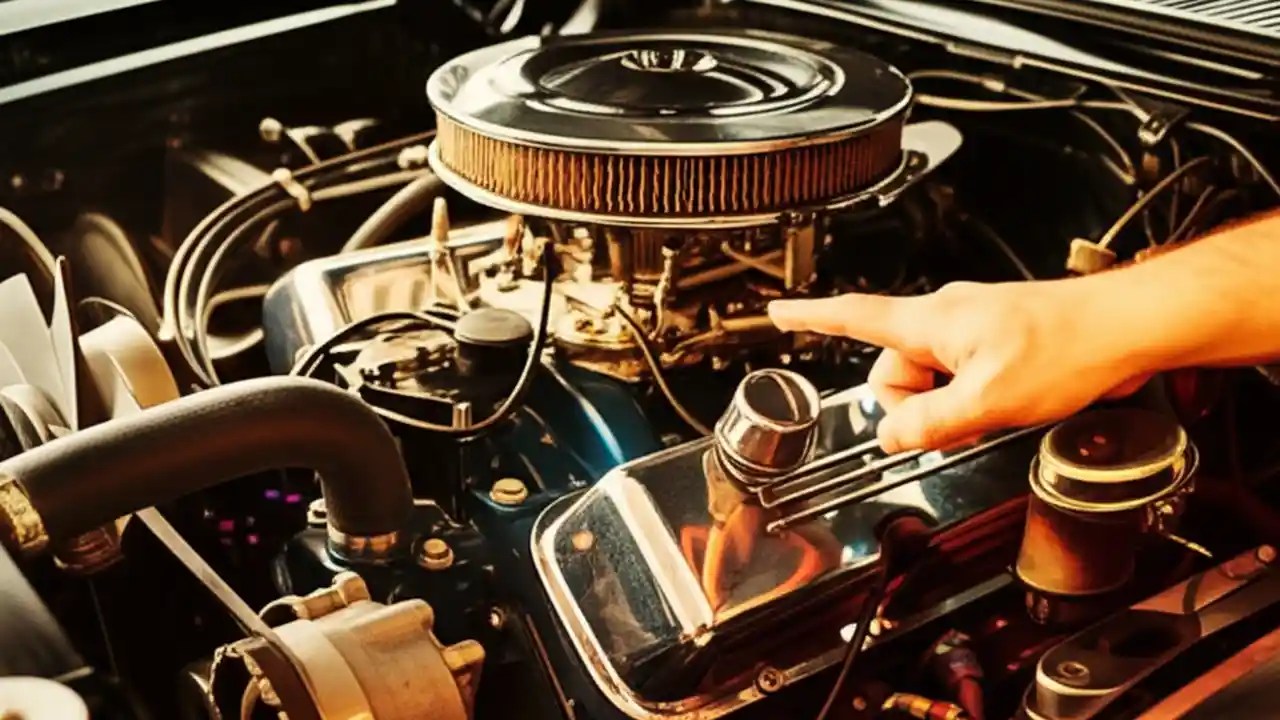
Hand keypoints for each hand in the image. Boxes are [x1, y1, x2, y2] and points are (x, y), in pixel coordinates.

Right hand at [768, 281, 1151, 451]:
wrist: (1126, 328)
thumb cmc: (1067, 347)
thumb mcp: (987, 401)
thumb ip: (929, 424)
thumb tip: (891, 436)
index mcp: (931, 322)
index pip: (854, 316)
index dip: (811, 317)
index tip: (778, 313)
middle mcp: (944, 318)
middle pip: (893, 369)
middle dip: (914, 405)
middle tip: (959, 417)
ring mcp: (970, 327)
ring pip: (927, 378)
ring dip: (946, 404)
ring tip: (991, 409)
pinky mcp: (994, 339)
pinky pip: (957, 374)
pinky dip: (967, 397)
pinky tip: (1002, 403)